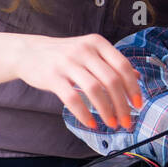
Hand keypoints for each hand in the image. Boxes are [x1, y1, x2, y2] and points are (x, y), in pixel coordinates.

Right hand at [13, 33, 143, 132]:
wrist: (29, 52)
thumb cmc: (64, 55)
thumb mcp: (90, 52)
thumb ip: (111, 63)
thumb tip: (137, 77)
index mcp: (97, 43)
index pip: (122, 66)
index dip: (133, 88)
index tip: (138, 105)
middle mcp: (84, 50)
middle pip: (111, 81)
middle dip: (122, 105)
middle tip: (126, 121)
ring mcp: (67, 62)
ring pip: (94, 90)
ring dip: (106, 111)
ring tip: (111, 123)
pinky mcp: (53, 76)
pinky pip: (72, 98)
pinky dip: (84, 114)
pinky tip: (91, 123)